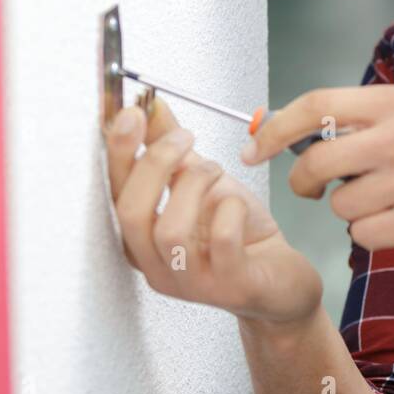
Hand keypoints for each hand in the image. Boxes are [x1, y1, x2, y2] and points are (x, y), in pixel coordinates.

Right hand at [104, 96, 322, 325]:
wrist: (280, 279)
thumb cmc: (239, 235)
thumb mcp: (203, 183)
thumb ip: (174, 149)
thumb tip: (150, 107)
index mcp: (142, 238)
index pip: (113, 193)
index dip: (119, 151)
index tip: (132, 112)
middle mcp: (157, 265)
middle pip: (130, 213)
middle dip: (154, 164)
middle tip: (185, 137)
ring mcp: (190, 282)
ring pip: (170, 232)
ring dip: (194, 186)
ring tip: (215, 171)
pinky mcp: (228, 287)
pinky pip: (220, 242)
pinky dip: (229, 210)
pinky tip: (237, 204)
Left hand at [240, 84, 393, 263]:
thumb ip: (351, 121)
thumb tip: (278, 132)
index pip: (317, 105)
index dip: (276, 129)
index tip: (254, 149)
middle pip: (318, 161)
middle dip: (304, 182)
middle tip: (315, 189)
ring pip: (340, 205)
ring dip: (350, 211)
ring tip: (384, 202)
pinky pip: (362, 235)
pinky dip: (370, 235)